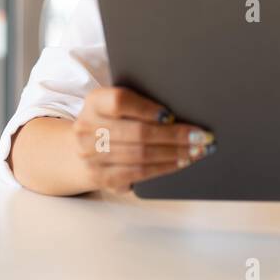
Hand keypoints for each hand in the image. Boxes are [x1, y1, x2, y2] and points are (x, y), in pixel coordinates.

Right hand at [73, 87, 213, 193]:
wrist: (78, 152)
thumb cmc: (109, 124)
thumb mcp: (115, 107)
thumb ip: (138, 105)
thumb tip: (179, 114)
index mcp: (94, 102)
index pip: (120, 101)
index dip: (147, 108)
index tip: (172, 115)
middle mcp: (87, 128)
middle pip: (137, 133)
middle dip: (175, 136)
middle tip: (201, 137)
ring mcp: (91, 156)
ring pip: (141, 155)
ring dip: (175, 154)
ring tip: (197, 150)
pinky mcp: (100, 177)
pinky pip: (138, 173)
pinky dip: (164, 168)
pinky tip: (180, 163)